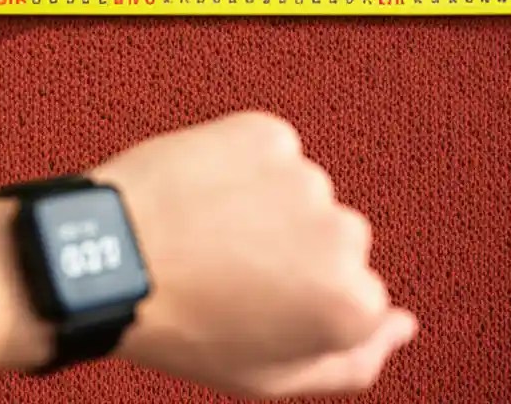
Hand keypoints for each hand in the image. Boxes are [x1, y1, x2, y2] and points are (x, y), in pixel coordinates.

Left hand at [93, 112, 416, 399]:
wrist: (107, 259)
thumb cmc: (180, 325)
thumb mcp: (268, 377)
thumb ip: (353, 361)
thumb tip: (403, 325)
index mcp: (352, 303)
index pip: (355, 294)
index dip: (298, 299)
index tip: (254, 301)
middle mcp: (343, 236)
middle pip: (334, 237)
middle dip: (292, 248)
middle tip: (227, 269)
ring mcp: (305, 179)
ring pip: (300, 191)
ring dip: (265, 203)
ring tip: (205, 232)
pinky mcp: (266, 134)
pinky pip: (268, 150)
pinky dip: (241, 164)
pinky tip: (202, 192)